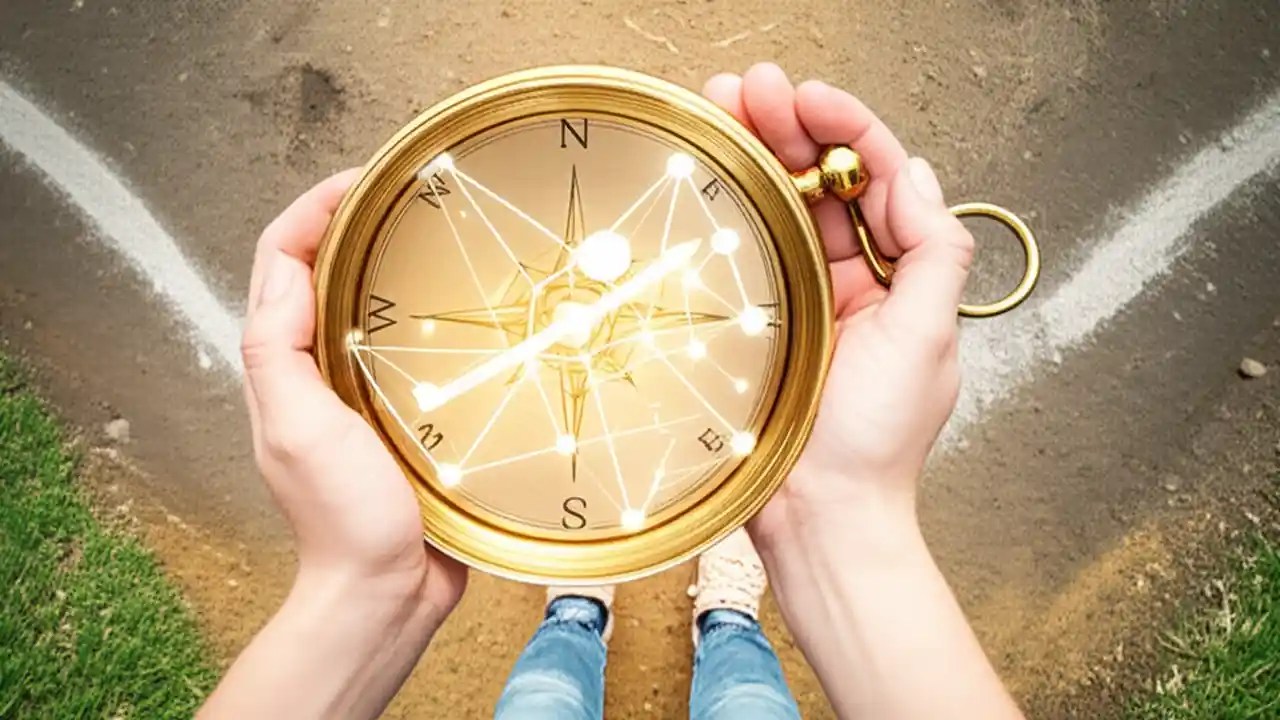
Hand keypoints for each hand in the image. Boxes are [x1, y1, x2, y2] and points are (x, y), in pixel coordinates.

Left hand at [201, 171, 465, 718]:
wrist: (388, 592)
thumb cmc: (343, 519)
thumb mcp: (298, 427)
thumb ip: (279, 350)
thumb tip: (290, 266)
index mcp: (284, 367)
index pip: (282, 263)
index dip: (311, 212)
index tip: (361, 181)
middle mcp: (320, 372)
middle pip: (325, 276)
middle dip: (354, 226)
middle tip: (406, 196)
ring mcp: (366, 395)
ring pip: (371, 310)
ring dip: (392, 265)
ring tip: (437, 235)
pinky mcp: (410, 418)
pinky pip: (416, 352)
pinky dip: (430, 318)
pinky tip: (468, 310)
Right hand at [700, 64, 973, 542]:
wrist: (819, 519)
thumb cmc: (873, 447)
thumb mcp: (928, 340)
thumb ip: (933, 251)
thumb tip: (915, 174)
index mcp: (900, 280)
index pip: (880, 180)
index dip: (848, 130)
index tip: (811, 98)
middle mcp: (852, 283)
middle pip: (823, 184)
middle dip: (790, 127)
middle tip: (751, 87)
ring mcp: (801, 302)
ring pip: (779, 209)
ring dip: (753, 153)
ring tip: (720, 107)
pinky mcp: (756, 324)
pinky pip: (744, 253)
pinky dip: (728, 209)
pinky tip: (708, 174)